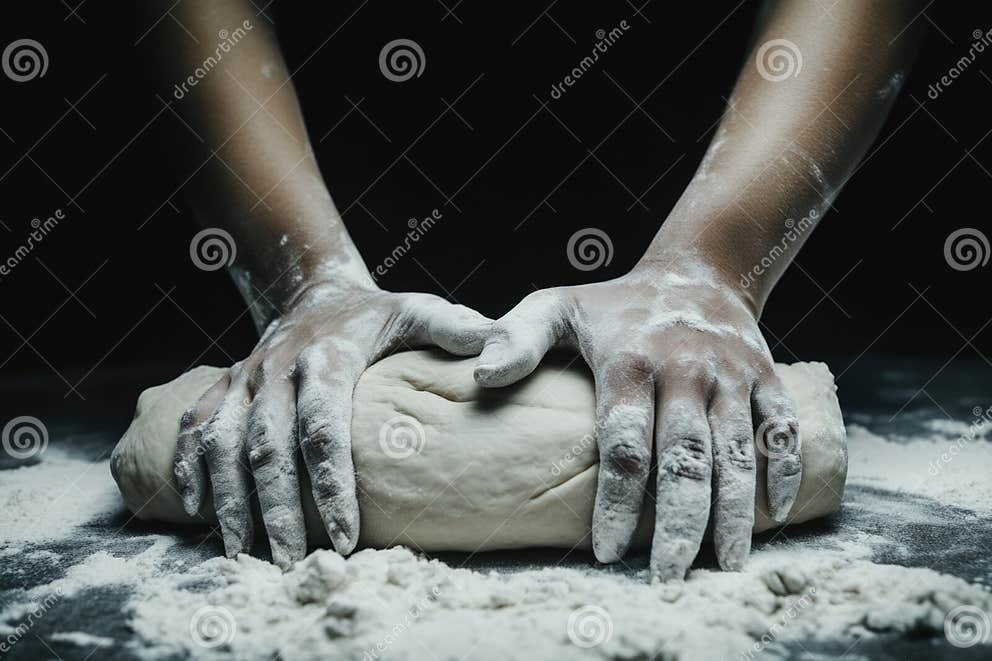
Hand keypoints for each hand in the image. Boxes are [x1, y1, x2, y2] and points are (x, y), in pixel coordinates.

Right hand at [174, 281, 491, 567]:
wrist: (315, 289)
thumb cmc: (376, 315)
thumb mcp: (419, 312)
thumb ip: (457, 331)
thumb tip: (500, 359)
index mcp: (327, 358)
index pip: (324, 429)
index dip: (332, 486)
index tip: (345, 537)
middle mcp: (276, 370)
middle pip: (267, 447)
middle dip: (278, 510)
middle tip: (294, 563)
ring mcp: (244, 378)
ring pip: (221, 443)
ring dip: (229, 500)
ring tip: (243, 553)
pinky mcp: (222, 386)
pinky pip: (193, 428)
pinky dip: (188, 469)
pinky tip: (197, 511)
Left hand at [473, 262, 801, 579]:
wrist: (697, 271)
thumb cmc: (615, 305)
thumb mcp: (556, 306)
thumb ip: (516, 338)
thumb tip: (482, 379)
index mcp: (630, 363)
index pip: (623, 447)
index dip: (616, 504)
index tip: (607, 553)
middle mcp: (684, 372)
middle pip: (684, 461)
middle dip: (678, 525)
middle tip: (668, 578)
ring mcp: (730, 375)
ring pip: (736, 455)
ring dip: (734, 514)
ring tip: (726, 566)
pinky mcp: (766, 376)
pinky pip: (781, 429)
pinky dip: (782, 472)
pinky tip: (775, 516)